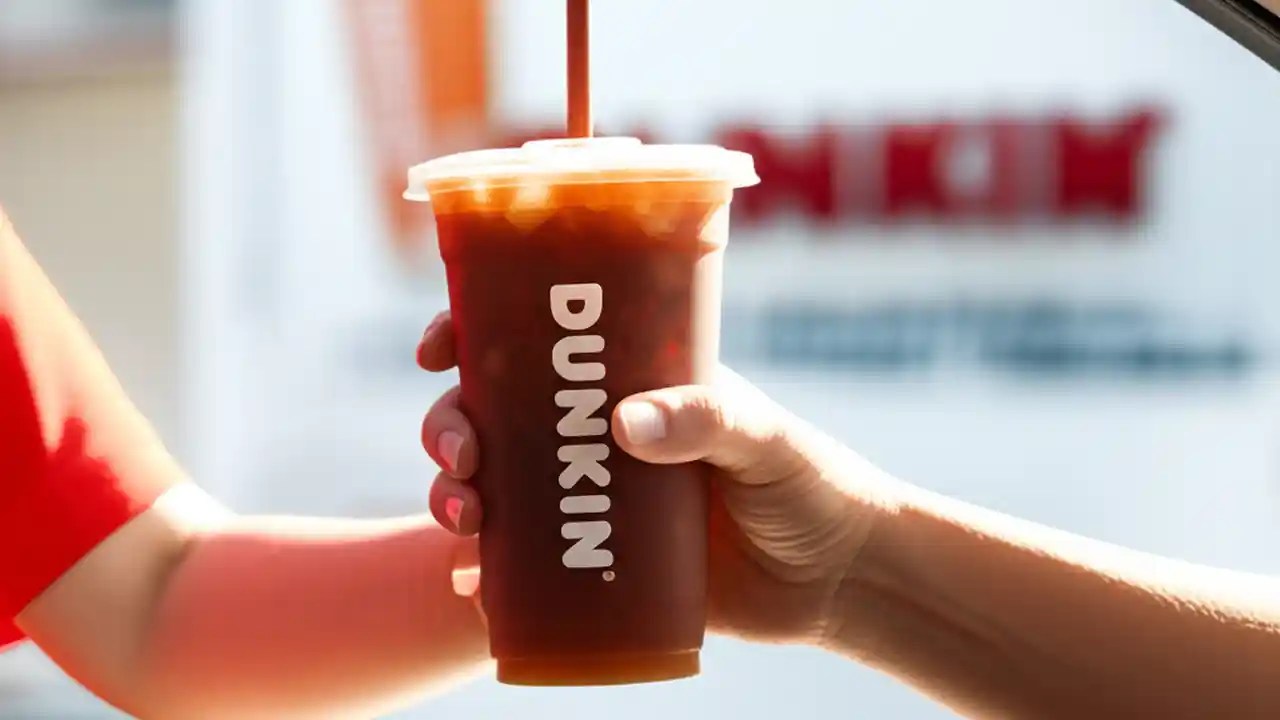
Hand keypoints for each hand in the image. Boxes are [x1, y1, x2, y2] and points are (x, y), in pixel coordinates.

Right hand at [417, 311, 899, 644]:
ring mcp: (593, 500)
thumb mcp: (765, 441)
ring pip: (496, 486)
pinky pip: (522, 565)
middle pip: (494, 416)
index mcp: (633, 382)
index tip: (436, 349)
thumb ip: (707, 421)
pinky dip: (485, 572)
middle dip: (452, 428)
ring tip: (463, 521)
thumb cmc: (811, 485)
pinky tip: (469, 585)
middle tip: (460, 458)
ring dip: (455, 496)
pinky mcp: (598, 564)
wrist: (836, 579)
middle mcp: (599, 435)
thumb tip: (626, 424)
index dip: (476, 334)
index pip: (540, 343)